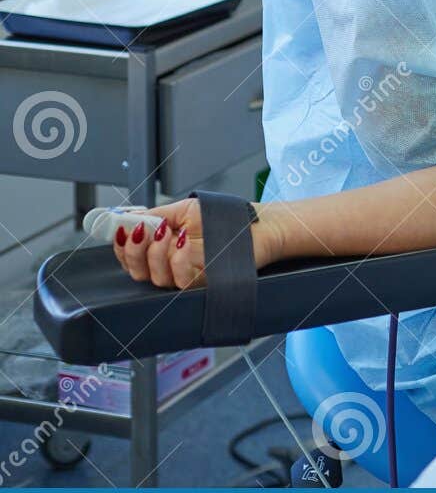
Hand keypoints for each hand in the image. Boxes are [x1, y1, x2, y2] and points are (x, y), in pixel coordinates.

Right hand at [112, 200, 281, 288]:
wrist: (258, 226)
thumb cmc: (225, 218)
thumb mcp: (185, 210)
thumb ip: (156, 215)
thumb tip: (129, 218)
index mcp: (161, 249)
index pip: (129, 256)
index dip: (120, 246)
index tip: (121, 230)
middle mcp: (170, 266)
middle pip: (137, 270)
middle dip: (132, 250)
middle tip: (142, 230)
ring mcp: (186, 276)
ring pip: (156, 276)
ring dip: (156, 252)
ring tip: (168, 232)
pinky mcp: (202, 283)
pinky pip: (181, 280)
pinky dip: (178, 261)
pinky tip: (183, 243)